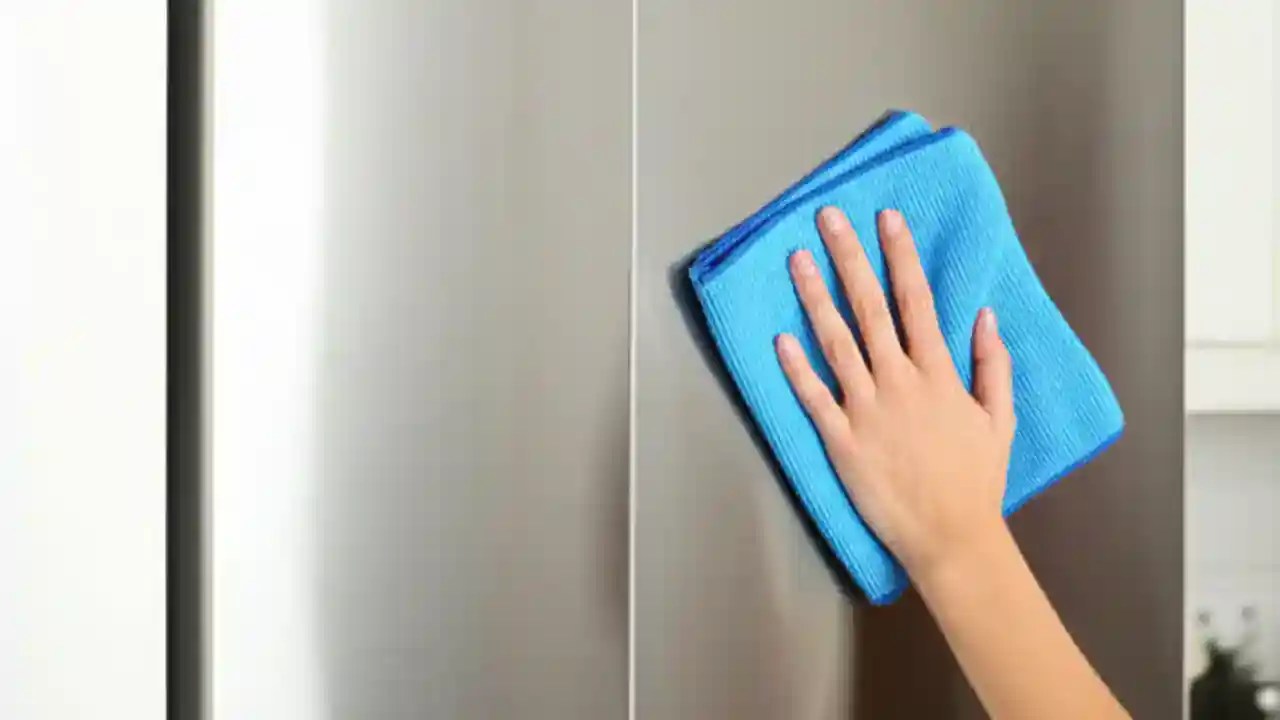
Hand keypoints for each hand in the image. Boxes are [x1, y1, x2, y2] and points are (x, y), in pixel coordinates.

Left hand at [775, 206, 1014, 580]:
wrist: (951, 536)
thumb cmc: (976, 479)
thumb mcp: (1000, 419)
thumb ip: (992, 365)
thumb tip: (984, 316)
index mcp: (937, 373)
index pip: (915, 300)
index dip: (899, 255)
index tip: (885, 218)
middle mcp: (898, 382)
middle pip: (868, 308)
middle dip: (849, 257)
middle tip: (828, 217)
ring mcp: (865, 410)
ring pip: (835, 342)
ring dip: (814, 297)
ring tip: (797, 259)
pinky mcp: (840, 440)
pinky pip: (812, 397)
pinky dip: (794, 367)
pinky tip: (778, 337)